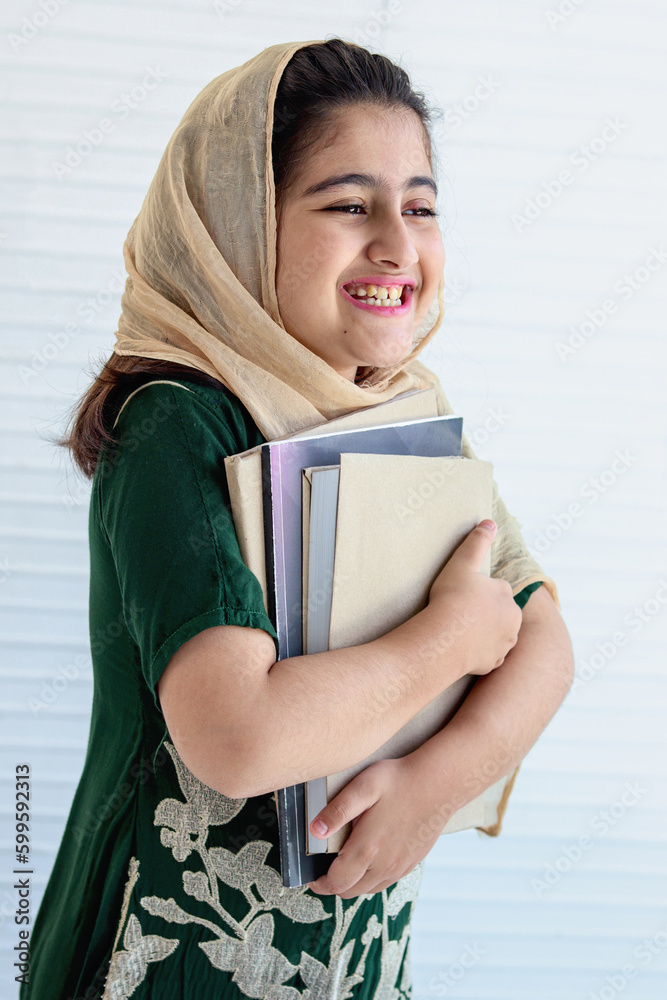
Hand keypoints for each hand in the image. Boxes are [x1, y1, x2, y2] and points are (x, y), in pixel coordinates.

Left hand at [305, 756, 442, 898]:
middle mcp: (384, 864)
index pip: (336, 882)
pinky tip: (369, 858)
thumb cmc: (399, 781)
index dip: (320, 884)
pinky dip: (371, 878)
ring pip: (368, 889)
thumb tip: (315, 831)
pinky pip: (385, 881)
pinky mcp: (411, 862)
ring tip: (344, 864)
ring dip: (352, 882)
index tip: (311, 877)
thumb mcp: (363, 786)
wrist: (438, 783)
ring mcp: (400, 866)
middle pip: (350, 891)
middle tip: (323, 870)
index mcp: (368, 848)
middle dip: (333, 885)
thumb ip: (337, 810)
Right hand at [427, 519, 521, 675]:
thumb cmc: (452, 599)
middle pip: (499, 612)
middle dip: (485, 612)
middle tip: (460, 612)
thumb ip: (477, 542)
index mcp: (507, 595)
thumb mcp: (462, 563)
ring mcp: (504, 643)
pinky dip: (479, 651)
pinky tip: (463, 647)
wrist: (445, 639)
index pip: (496, 589)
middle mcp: (513, 620)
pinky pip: (488, 655)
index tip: (461, 594)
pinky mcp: (494, 662)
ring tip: (461, 630)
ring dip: (484, 632)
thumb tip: (490, 522)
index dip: (478, 591)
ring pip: (497, 634)